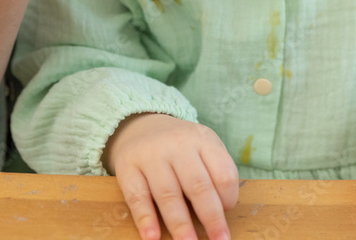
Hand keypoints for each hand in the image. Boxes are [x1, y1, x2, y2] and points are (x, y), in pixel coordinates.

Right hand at [103, 113, 239, 239]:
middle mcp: (177, 145)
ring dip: (180, 224)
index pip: (223, 173)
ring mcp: (150, 156)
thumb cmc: (181, 147)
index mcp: (202, 140)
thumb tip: (219, 214)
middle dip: (210, 218)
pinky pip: (137, 197)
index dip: (228, 198)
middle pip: (198, 185)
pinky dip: (145, 219)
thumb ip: (214, 173)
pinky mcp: (127, 168)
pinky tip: (152, 237)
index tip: (227, 213)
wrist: (141, 125)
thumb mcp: (203, 146)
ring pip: (168, 194)